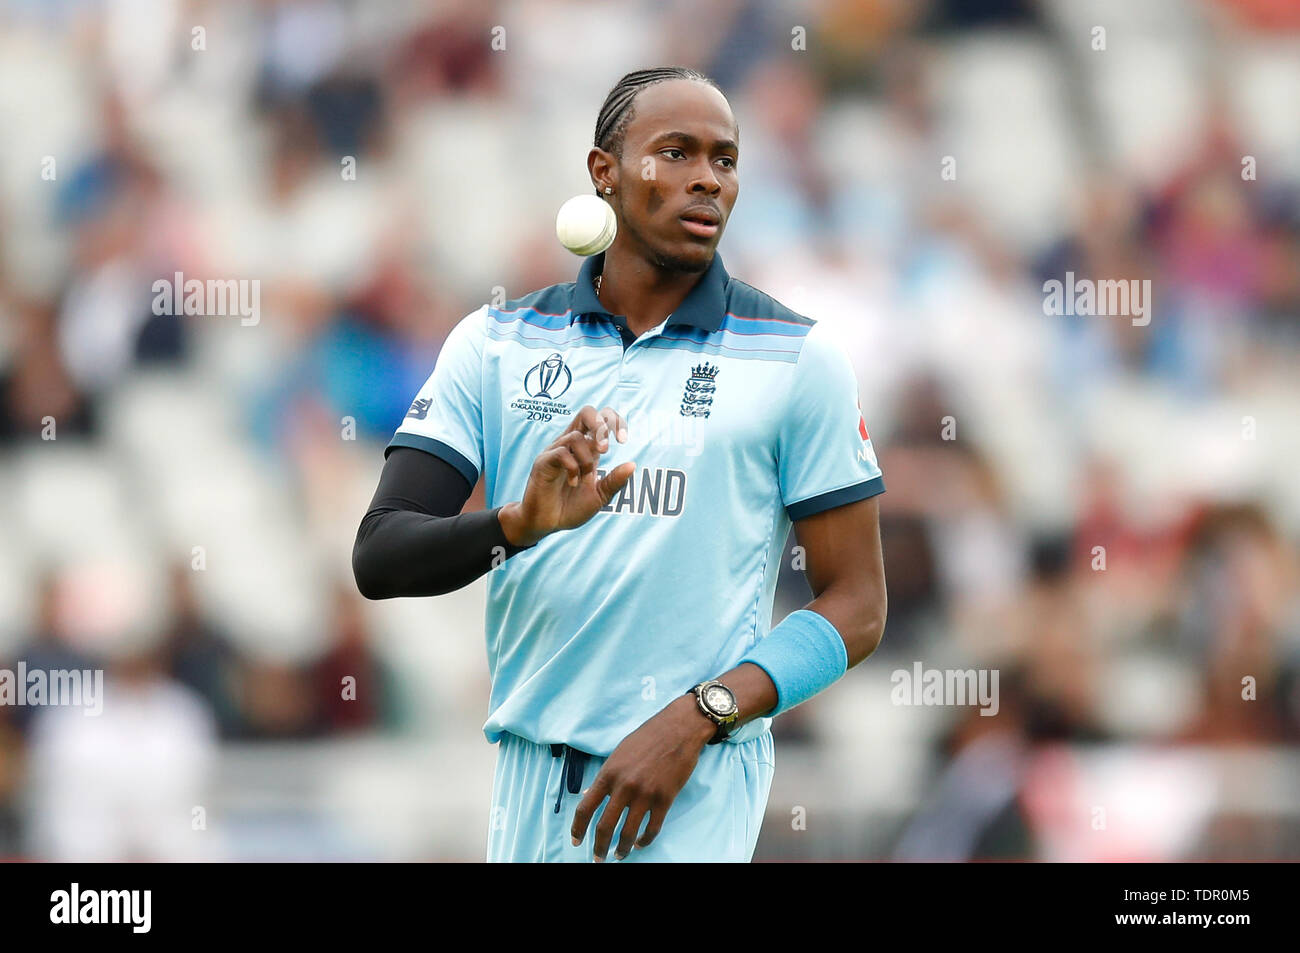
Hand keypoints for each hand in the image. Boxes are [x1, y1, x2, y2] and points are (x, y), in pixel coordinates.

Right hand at [498, 406, 633, 546]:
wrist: (547, 524)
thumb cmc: (571, 508)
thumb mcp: (599, 496)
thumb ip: (614, 481)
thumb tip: (632, 465)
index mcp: (587, 449)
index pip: (601, 418)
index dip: (616, 421)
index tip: (623, 440)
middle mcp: (572, 446)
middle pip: (586, 412)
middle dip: (601, 426)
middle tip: (605, 450)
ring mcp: (556, 451)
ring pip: (576, 437)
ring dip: (587, 460)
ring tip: (584, 479)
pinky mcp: (543, 462)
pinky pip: (561, 453)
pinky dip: (573, 468)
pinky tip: (573, 483)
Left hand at [570, 694, 715, 861]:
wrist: (678, 729)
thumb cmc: (647, 737)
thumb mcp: (619, 752)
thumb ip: (605, 775)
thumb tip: (590, 793)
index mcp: (609, 773)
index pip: (586, 807)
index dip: (578, 828)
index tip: (576, 840)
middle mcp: (624, 786)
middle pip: (604, 826)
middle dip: (599, 847)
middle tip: (598, 858)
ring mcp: (645, 794)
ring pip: (628, 832)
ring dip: (621, 849)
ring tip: (619, 855)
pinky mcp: (665, 799)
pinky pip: (652, 828)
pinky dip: (644, 840)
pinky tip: (639, 843)